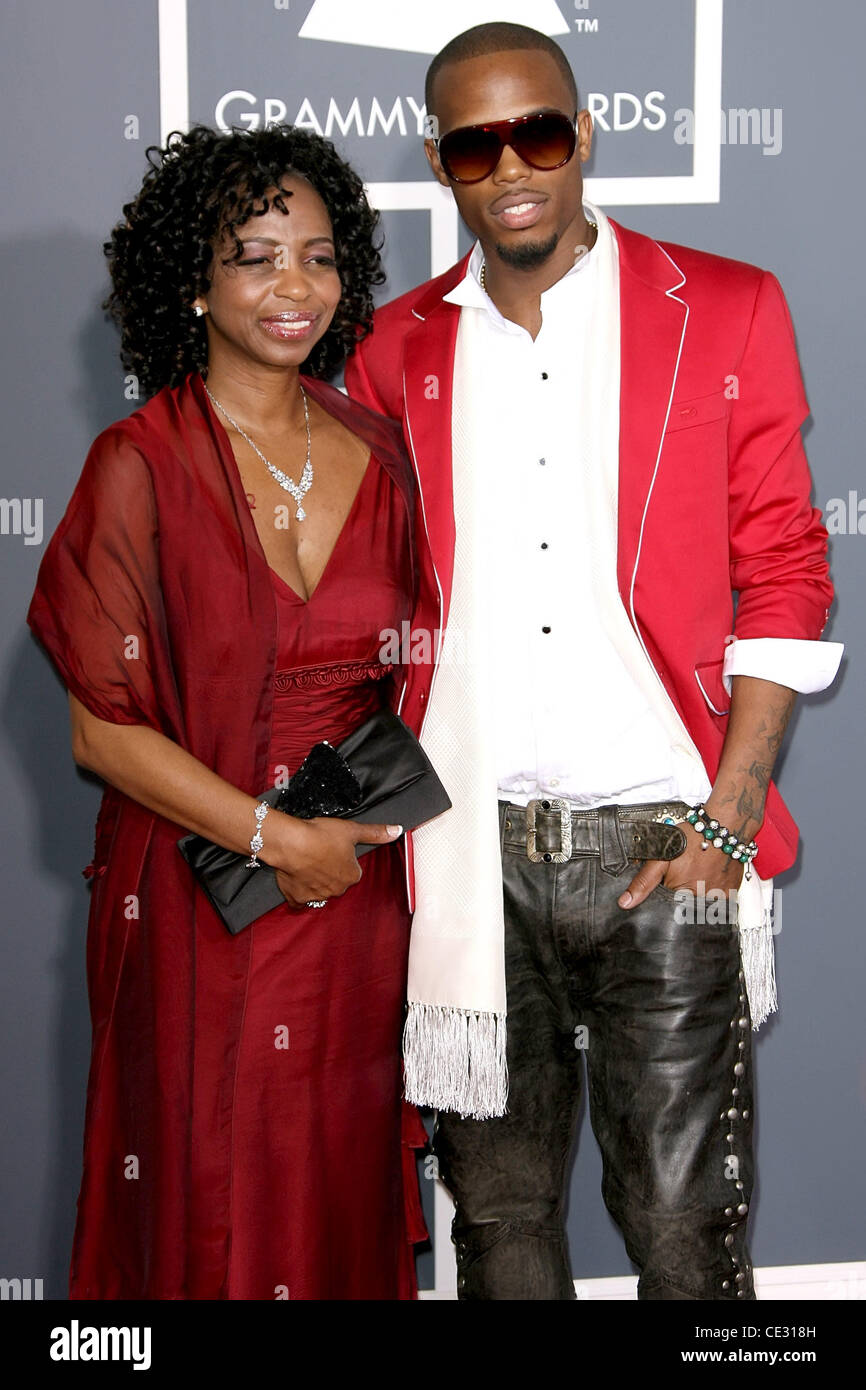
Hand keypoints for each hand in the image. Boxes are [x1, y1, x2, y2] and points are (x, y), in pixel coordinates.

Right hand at [272, 816, 402, 908]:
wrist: (290, 843)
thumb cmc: (320, 836)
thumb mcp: (352, 830)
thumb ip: (375, 833)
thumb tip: (395, 831)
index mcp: (352, 876)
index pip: (352, 870)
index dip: (343, 857)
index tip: (334, 848)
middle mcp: (337, 889)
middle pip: (336, 881)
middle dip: (329, 870)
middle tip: (319, 852)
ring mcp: (317, 895)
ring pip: (319, 890)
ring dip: (315, 879)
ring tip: (306, 861)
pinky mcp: (298, 898)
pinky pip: (300, 899)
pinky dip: (299, 891)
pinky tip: (296, 878)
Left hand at [618, 816, 744, 908]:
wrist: (724, 826)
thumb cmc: (694, 838)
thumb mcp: (661, 858)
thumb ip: (644, 882)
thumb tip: (626, 903)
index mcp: (682, 895)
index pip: (667, 910)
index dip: (665, 899)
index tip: (669, 885)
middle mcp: (702, 901)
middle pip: (685, 909)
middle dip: (681, 897)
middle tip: (685, 875)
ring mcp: (719, 899)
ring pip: (701, 906)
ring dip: (696, 896)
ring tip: (697, 874)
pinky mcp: (731, 894)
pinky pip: (717, 901)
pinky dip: (711, 892)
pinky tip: (708, 877)